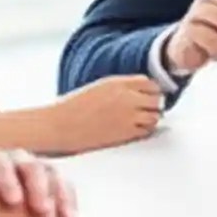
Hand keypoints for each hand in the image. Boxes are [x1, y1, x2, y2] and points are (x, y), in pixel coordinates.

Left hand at [0, 148, 76, 216]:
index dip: (6, 179)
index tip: (13, 202)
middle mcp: (15, 160)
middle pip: (29, 165)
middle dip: (37, 187)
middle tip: (40, 210)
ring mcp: (36, 168)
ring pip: (51, 173)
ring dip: (58, 194)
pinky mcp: (52, 181)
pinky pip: (65, 185)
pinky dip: (69, 201)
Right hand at [46, 75, 161, 153]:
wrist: (60, 125)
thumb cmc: (75, 106)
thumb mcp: (100, 87)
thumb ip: (121, 87)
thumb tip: (140, 91)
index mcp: (118, 83)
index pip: (150, 83)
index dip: (152, 90)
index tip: (149, 96)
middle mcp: (126, 97)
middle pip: (156, 99)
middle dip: (154, 104)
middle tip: (148, 109)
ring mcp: (127, 116)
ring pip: (155, 115)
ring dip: (152, 117)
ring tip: (142, 120)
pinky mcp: (125, 133)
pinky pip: (146, 130)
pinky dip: (145, 130)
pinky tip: (136, 129)